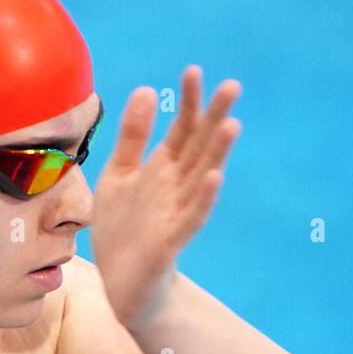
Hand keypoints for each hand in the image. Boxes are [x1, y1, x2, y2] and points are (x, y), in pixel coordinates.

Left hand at [90, 67, 241, 327]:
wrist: (120, 282)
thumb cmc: (122, 228)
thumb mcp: (120, 174)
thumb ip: (133, 136)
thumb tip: (148, 89)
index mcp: (163, 169)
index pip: (182, 129)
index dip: (188, 103)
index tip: (193, 71)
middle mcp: (175, 187)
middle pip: (199, 147)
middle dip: (213, 118)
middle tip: (232, 86)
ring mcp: (176, 213)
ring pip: (201, 177)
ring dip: (217, 153)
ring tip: (231, 125)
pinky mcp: (171, 241)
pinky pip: (192, 217)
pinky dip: (203, 198)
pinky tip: (213, 178)